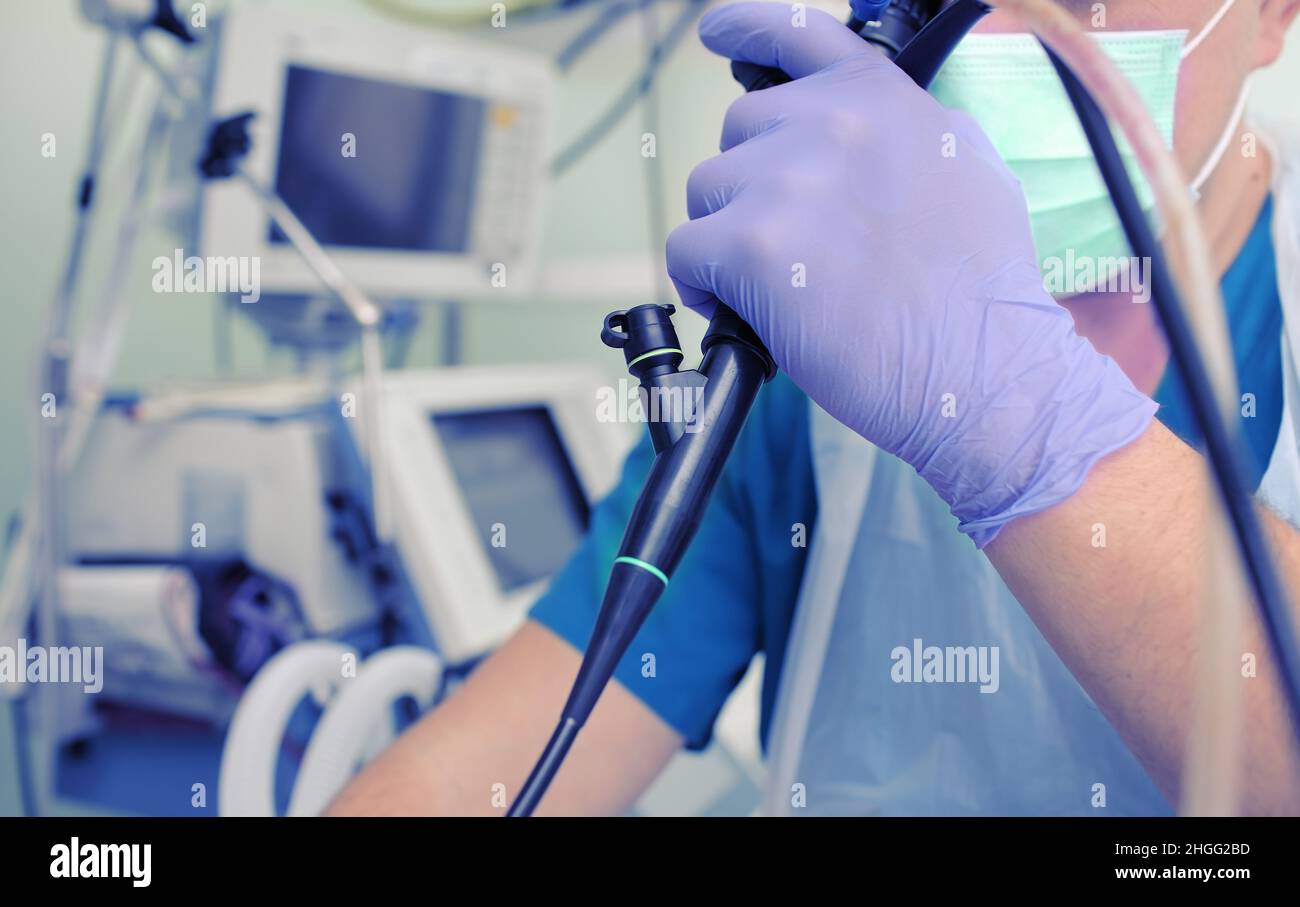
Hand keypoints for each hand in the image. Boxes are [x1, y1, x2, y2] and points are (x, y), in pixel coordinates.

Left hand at [666, 2, 1154, 545]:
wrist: (984, 367)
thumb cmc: (980, 289)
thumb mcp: (967, 167)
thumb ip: (905, 129)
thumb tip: (867, 127)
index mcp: (880, 98)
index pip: (794, 33)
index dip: (743, 29)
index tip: (716, 34)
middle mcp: (830, 123)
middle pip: (738, 134)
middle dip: (753, 186)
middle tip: (796, 243)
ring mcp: (787, 181)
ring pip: (708, 195)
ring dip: (729, 237)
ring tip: (780, 284)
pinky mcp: (752, 247)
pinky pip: (686, 253)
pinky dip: (702, 287)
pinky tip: (742, 311)